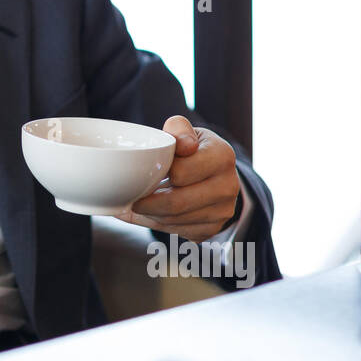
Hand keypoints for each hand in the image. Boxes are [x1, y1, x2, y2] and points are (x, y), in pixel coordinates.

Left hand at [117, 115, 239, 242]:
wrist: (212, 172)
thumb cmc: (191, 148)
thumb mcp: (184, 130)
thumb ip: (178, 128)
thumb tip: (183, 145)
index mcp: (222, 156)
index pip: (181, 172)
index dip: (157, 173)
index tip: (142, 173)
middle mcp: (228, 185)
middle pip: (177, 202)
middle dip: (148, 203)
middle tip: (132, 199)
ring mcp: (223, 210)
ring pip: (175, 220)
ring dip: (151, 216)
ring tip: (138, 205)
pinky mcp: (213, 228)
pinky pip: (179, 232)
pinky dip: (159, 225)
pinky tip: (151, 214)